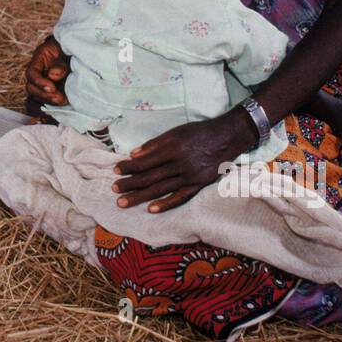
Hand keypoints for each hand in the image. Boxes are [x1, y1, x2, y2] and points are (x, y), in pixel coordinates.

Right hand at [25, 35, 68, 105]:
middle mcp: (37, 73)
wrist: (76, 52)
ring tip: (63, 102)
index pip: (31, 74)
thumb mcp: (66, 52)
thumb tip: (52, 75)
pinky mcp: (48, 92)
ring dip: (48, 102)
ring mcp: (42, 84)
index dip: (39, 83)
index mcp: (38, 60)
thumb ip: (60, 64)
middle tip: (60, 99)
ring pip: (36, 98)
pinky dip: (49, 108)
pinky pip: (43, 103)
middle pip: (31, 88)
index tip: (51, 88)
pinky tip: (59, 110)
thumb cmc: (70, 50)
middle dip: (45, 96)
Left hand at [112, 109, 253, 212]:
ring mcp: (190, 176)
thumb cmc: (199, 132)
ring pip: (160, 189)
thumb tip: (133, 155)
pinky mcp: (199, 185)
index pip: (145, 161)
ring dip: (140, 196)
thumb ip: (154, 144)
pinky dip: (165, 204)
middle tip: (113, 190)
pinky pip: (180, 197)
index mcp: (172, 148)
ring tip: (123, 202)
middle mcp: (180, 163)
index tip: (115, 171)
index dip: (129, 167)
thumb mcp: (176, 132)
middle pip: (150, 177)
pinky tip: (151, 210)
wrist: (227, 137)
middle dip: (130, 184)